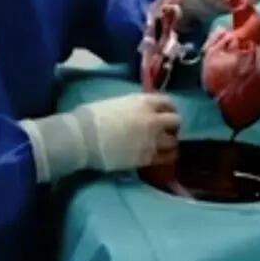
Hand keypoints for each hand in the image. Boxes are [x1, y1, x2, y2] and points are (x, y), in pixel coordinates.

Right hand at [20, 93, 180, 182]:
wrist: (83, 138)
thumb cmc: (92, 117)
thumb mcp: (116, 103)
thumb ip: (133, 107)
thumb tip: (137, 113)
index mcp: (143, 102)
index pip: (168, 102)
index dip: (169, 108)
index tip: (166, 113)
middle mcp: (153, 120)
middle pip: (175, 121)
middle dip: (172, 125)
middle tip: (166, 130)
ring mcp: (152, 140)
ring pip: (173, 141)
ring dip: (170, 142)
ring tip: (164, 145)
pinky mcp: (147, 158)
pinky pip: (165, 158)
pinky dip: (165, 157)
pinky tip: (160, 157)